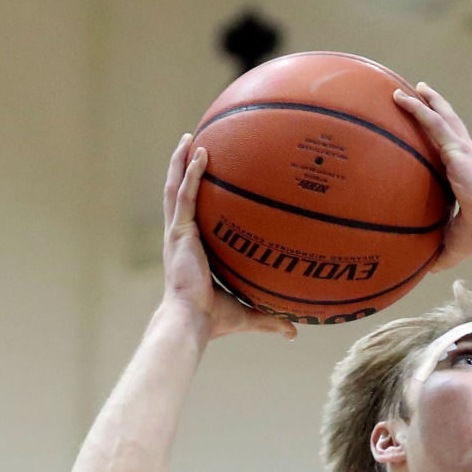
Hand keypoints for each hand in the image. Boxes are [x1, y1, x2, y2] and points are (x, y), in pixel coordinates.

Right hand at [162, 136, 295, 340]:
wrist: (193, 321)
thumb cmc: (214, 321)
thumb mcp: (248, 313)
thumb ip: (270, 318)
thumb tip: (295, 333)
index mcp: (192, 250)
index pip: (192, 216)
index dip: (194, 196)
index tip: (204, 178)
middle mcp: (180, 237)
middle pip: (179, 193)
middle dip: (182, 168)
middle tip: (192, 144)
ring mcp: (177, 233)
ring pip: (175, 188)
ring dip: (181, 161)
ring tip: (189, 138)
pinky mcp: (179, 233)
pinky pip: (185, 196)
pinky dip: (191, 173)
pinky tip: (200, 153)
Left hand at [393, 83, 471, 269]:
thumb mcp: (452, 245)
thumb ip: (436, 253)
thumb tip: (419, 271)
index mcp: (467, 175)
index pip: (452, 150)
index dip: (441, 137)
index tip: (430, 129)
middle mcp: (467, 158)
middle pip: (450, 125)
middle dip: (436, 108)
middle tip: (421, 94)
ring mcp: (463, 152)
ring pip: (442, 118)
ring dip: (427, 101)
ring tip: (412, 88)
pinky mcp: (458, 150)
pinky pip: (434, 123)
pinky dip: (419, 108)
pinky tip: (403, 98)